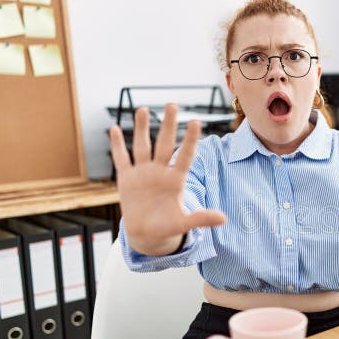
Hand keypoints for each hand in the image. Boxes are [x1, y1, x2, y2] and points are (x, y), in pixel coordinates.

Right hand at [109, 104, 226, 255]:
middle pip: (165, 144)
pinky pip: (122, 159)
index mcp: (176, 180)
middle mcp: (160, 172)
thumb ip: (201, 218)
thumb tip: (224, 219)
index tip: (196, 122)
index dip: (190, 140)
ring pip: (142, 146)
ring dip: (141, 128)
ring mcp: (143, 173)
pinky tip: (114, 129)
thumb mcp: (183, 224)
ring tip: (143, 109)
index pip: (185, 156)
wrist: (147, 233)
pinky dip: (117, 145)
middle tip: (172, 105)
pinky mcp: (127, 178)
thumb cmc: (168, 227)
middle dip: (168, 126)